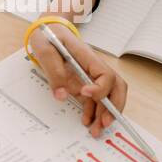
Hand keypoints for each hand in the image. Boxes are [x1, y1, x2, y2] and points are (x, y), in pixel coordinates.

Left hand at [27, 20, 125, 136]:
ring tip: (96, 130)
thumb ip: (54, 72)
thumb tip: (61, 95)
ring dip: (105, 114)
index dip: (100, 88)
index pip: (104, 74)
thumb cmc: (49, 37)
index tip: (84, 94)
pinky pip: (95, 100)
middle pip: (116, 87)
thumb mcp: (46, 50)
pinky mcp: (84, 83)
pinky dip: (94, 113)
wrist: (48, 30)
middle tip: (104, 122)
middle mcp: (94, 67)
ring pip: (109, 96)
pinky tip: (87, 122)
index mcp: (87, 57)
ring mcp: (91, 76)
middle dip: (113, 107)